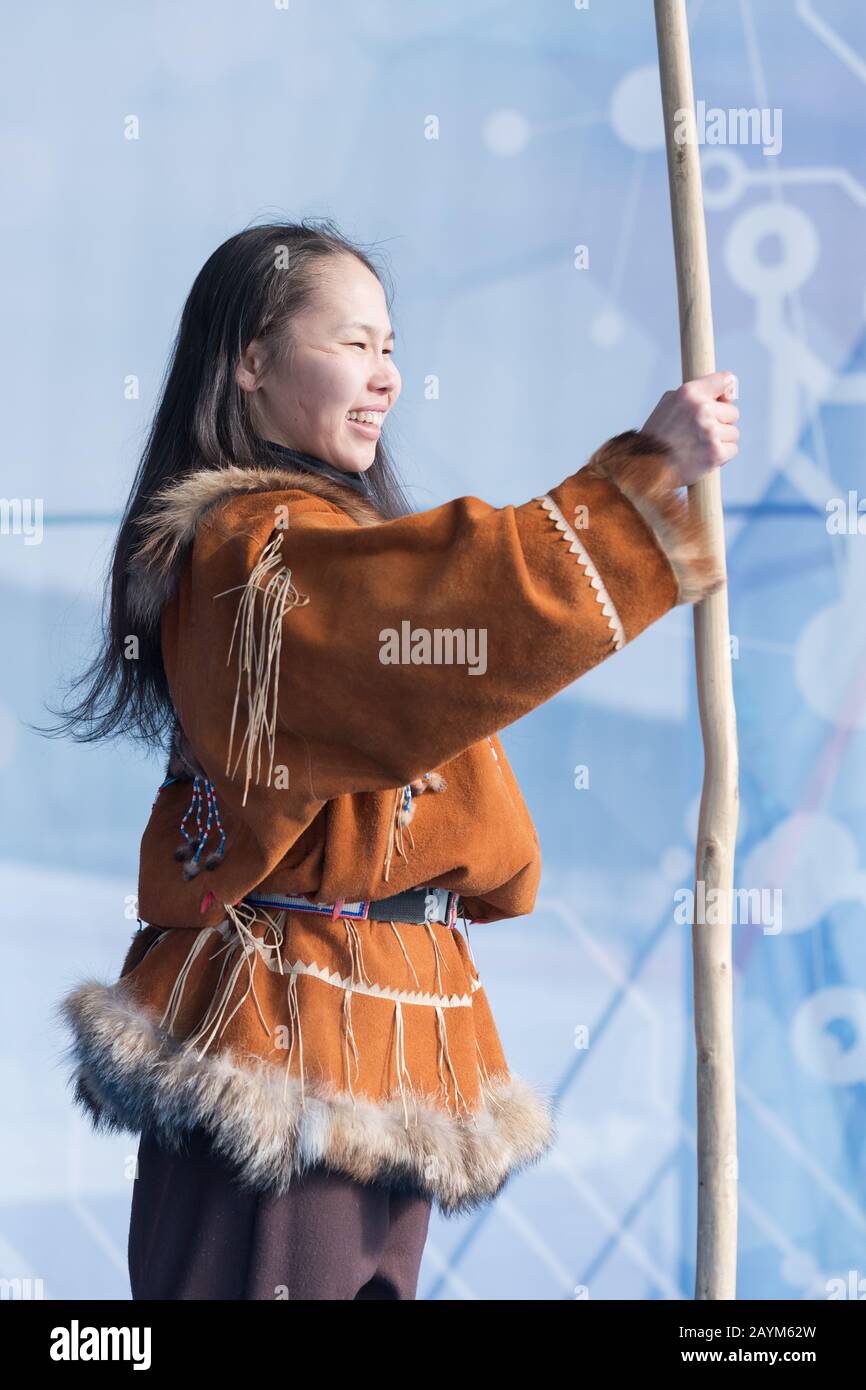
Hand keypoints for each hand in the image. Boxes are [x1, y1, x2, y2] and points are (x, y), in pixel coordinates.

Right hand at [641, 371, 738, 485]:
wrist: (646, 466)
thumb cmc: (657, 436)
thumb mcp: (667, 404)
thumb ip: (693, 395)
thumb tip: (723, 394)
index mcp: (689, 393)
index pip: (726, 380)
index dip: (726, 392)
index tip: (723, 400)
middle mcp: (701, 409)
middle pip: (733, 412)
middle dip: (721, 422)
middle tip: (702, 432)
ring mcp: (710, 432)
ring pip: (733, 433)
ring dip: (721, 440)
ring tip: (700, 446)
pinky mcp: (715, 453)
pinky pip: (732, 450)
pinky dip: (722, 456)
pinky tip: (704, 457)